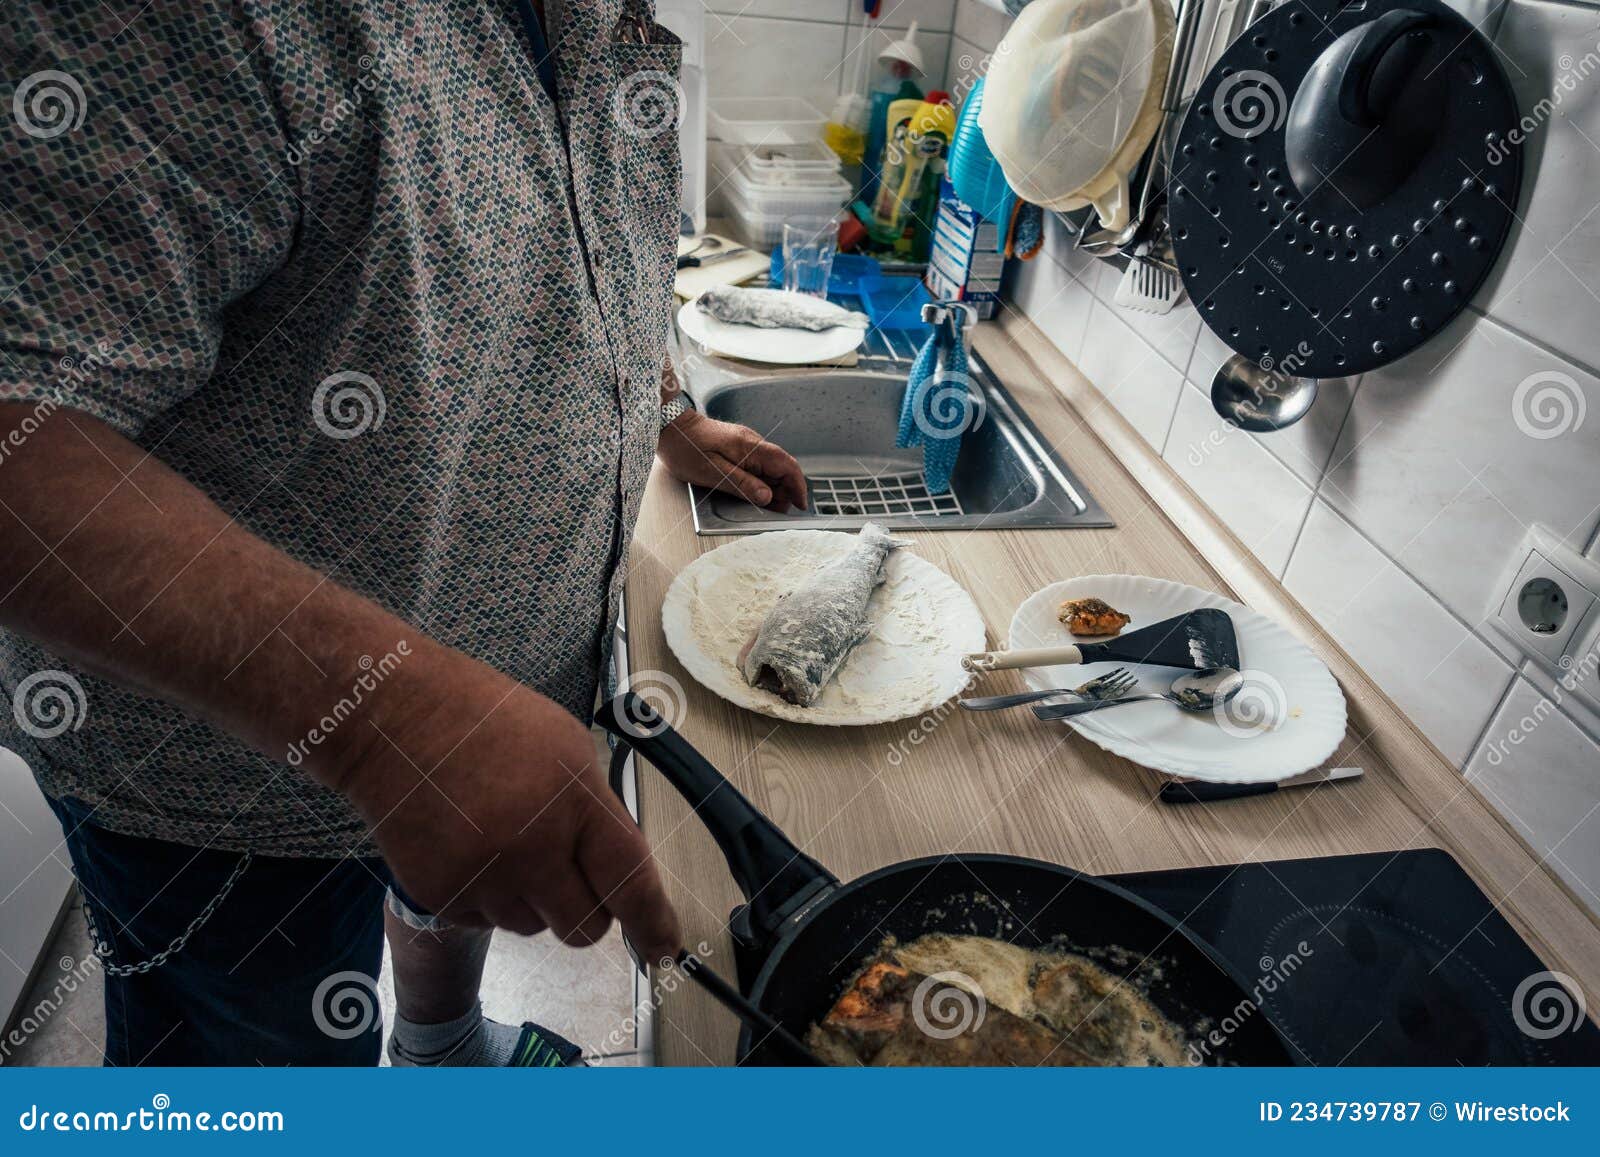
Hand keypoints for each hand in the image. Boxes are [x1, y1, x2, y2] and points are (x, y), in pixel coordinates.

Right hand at [336, 650, 681, 962]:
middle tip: (569, 872)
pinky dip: (488, 896)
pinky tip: (472, 846)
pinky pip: (487, 922)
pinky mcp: (441, 897)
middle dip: (587, 910)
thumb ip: (598, 812)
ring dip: (533, 899)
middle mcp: (530, 848)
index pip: (629, 881)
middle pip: (583, 927)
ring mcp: (482, 877)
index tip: (663, 948)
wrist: (397, 721)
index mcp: (573, 801)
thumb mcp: (568, 748)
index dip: (653, 923)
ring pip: (534, 926)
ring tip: (506, 838)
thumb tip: (620, 871)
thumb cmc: (486, 722)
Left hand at [657, 411, 807, 512]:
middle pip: (782, 469)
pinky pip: (757, 465)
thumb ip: (742, 484)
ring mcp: (746, 444)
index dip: (798, 486)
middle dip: (784, 492)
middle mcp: (753, 443)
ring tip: (760, 506)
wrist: (669, 424)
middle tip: (775, 513)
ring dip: (771, 488)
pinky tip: (750, 492)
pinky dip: (760, 480)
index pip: (787, 465)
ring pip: (770, 468)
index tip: (801, 505)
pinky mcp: (738, 447)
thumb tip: (767, 497)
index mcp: (751, 447)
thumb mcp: (712, 472)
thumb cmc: (686, 447)